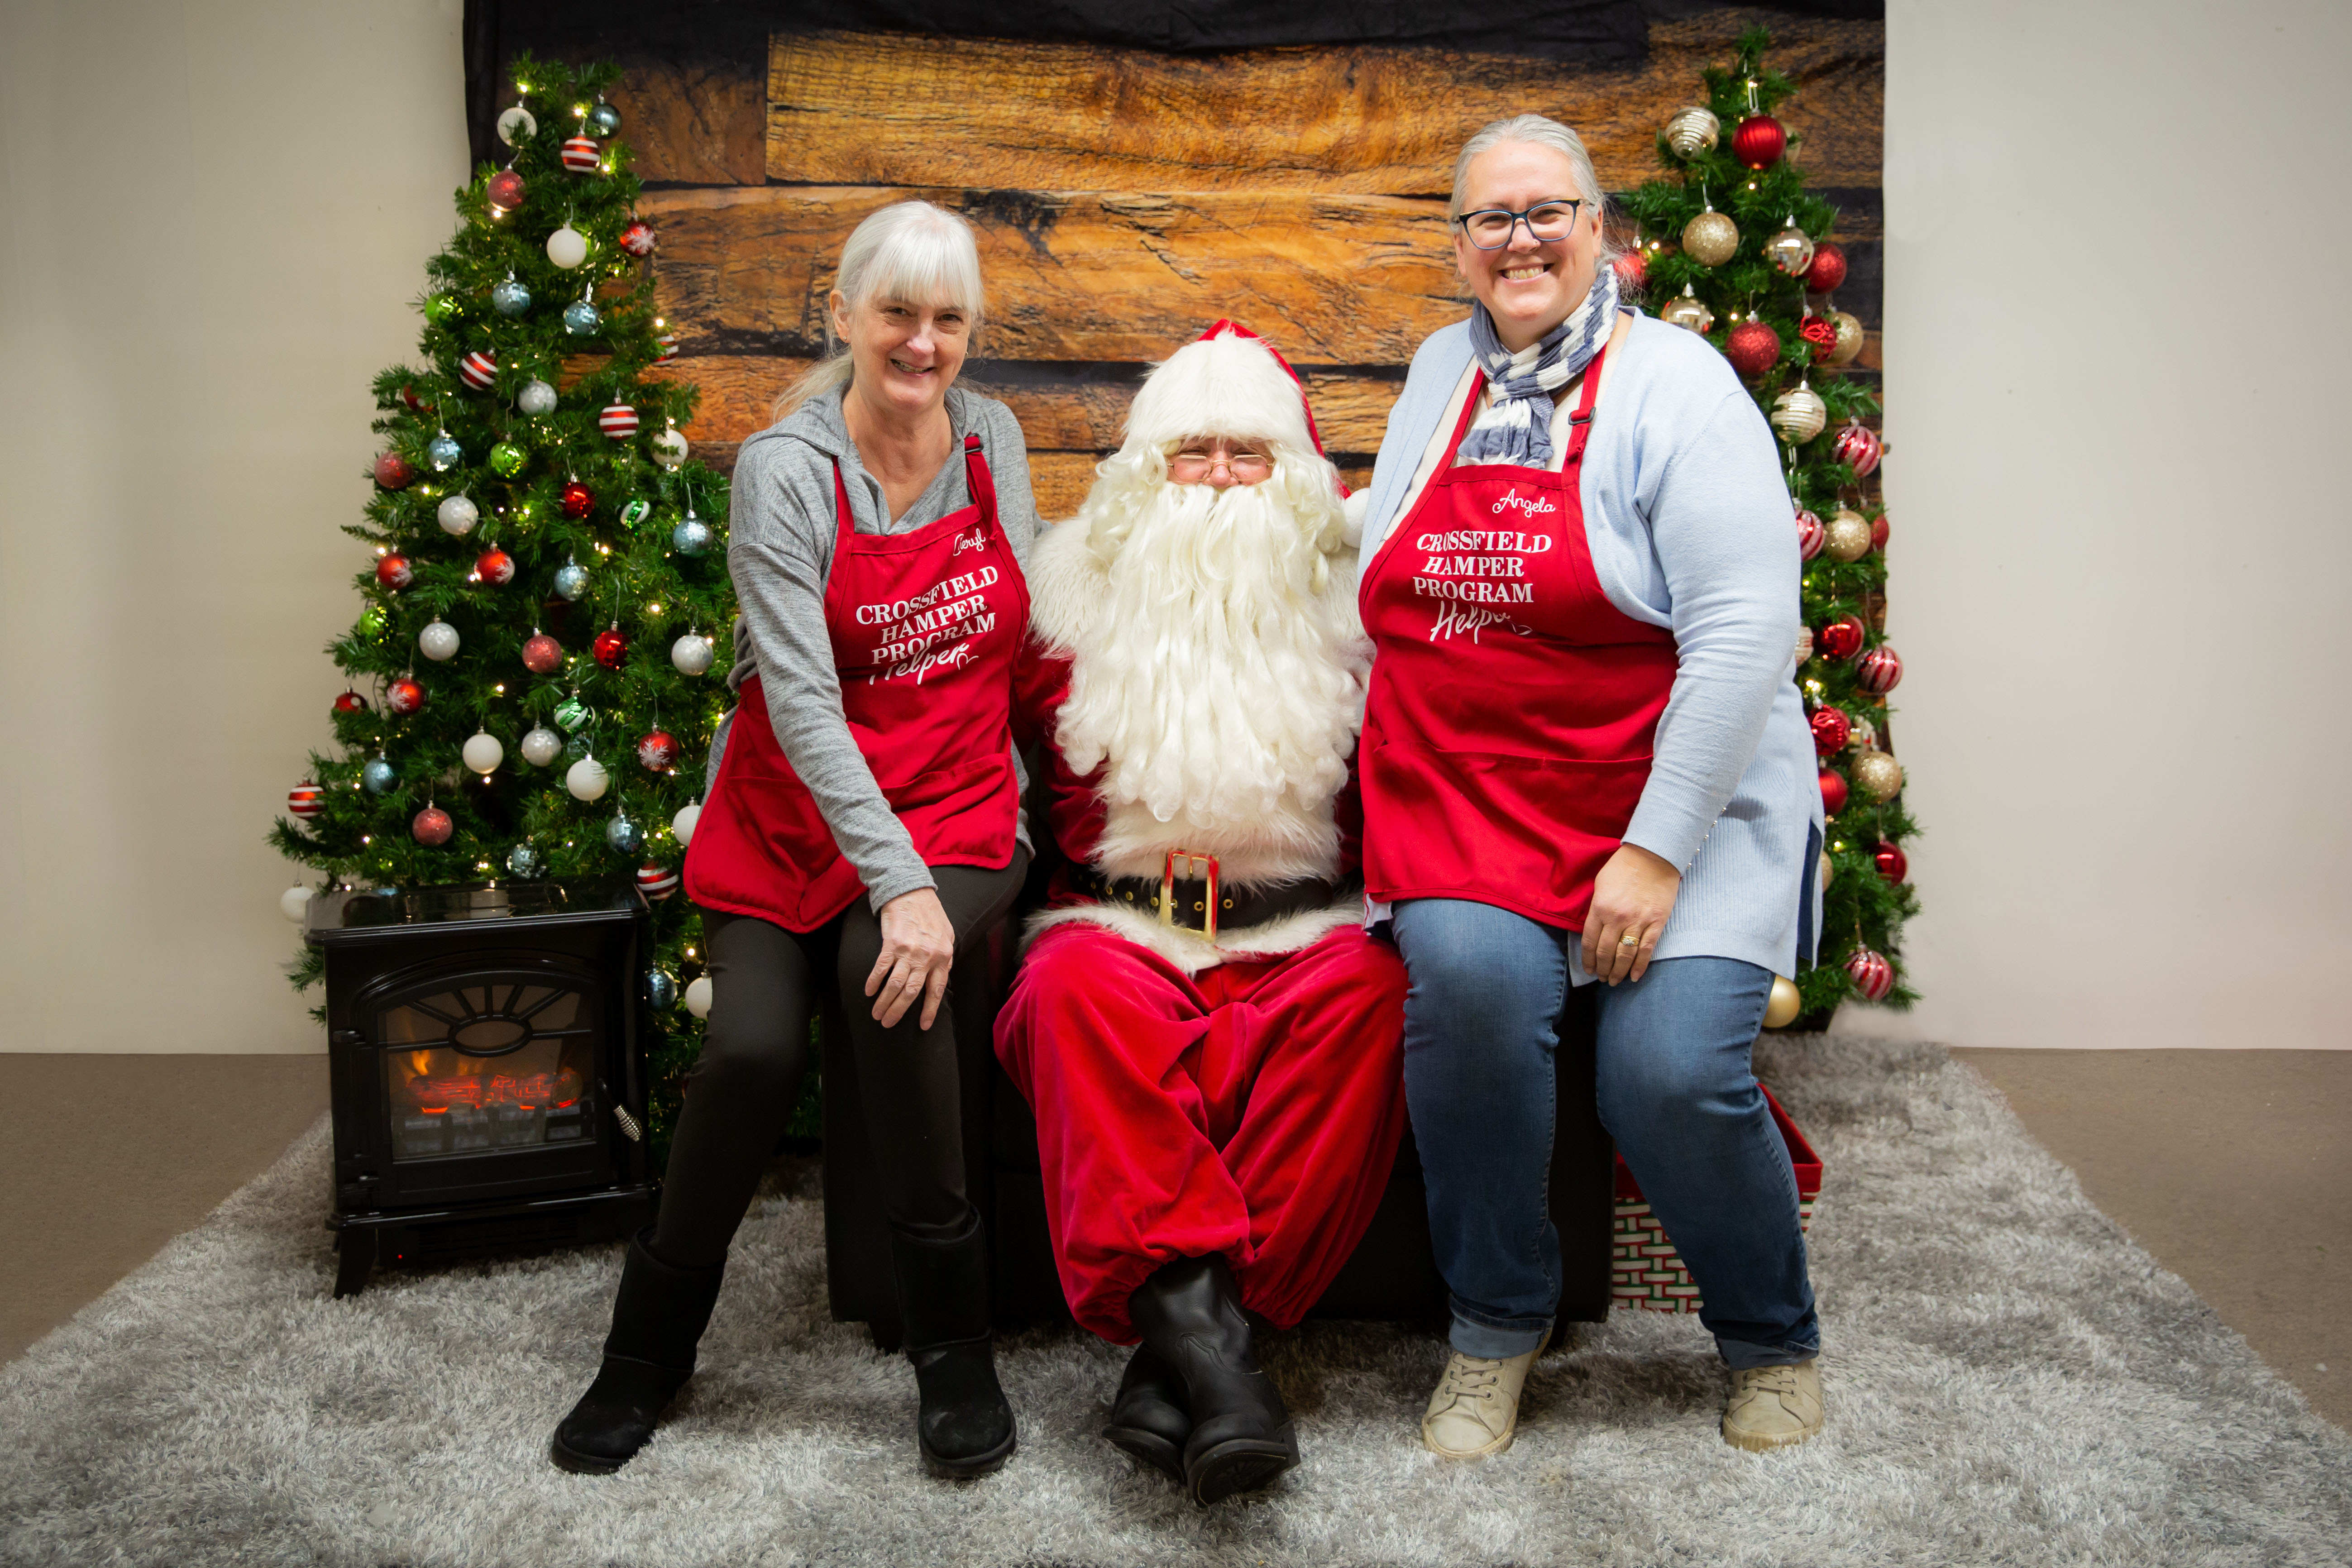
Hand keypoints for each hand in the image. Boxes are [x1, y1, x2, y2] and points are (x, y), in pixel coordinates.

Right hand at [867, 886, 954, 1029]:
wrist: (911, 891)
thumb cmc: (931, 913)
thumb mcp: (948, 935)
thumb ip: (945, 957)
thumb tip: (942, 978)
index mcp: (943, 957)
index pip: (936, 990)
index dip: (929, 1010)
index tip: (924, 1026)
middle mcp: (926, 957)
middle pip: (912, 993)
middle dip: (899, 1011)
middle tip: (888, 1023)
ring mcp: (908, 951)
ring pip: (895, 985)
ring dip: (884, 1003)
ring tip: (877, 1015)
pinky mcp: (891, 943)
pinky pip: (881, 969)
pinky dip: (874, 983)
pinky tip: (869, 993)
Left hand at [1580, 844, 1681, 985]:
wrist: (1653, 855)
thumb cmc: (1623, 866)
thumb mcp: (1600, 884)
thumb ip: (1596, 907)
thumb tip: (1594, 928)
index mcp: (1600, 908)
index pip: (1589, 942)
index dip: (1588, 959)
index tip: (1588, 969)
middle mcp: (1617, 918)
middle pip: (1605, 952)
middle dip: (1602, 969)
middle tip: (1602, 978)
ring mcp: (1638, 922)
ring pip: (1625, 956)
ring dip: (1618, 972)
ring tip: (1614, 981)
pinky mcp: (1656, 923)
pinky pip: (1646, 950)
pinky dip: (1640, 966)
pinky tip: (1634, 977)